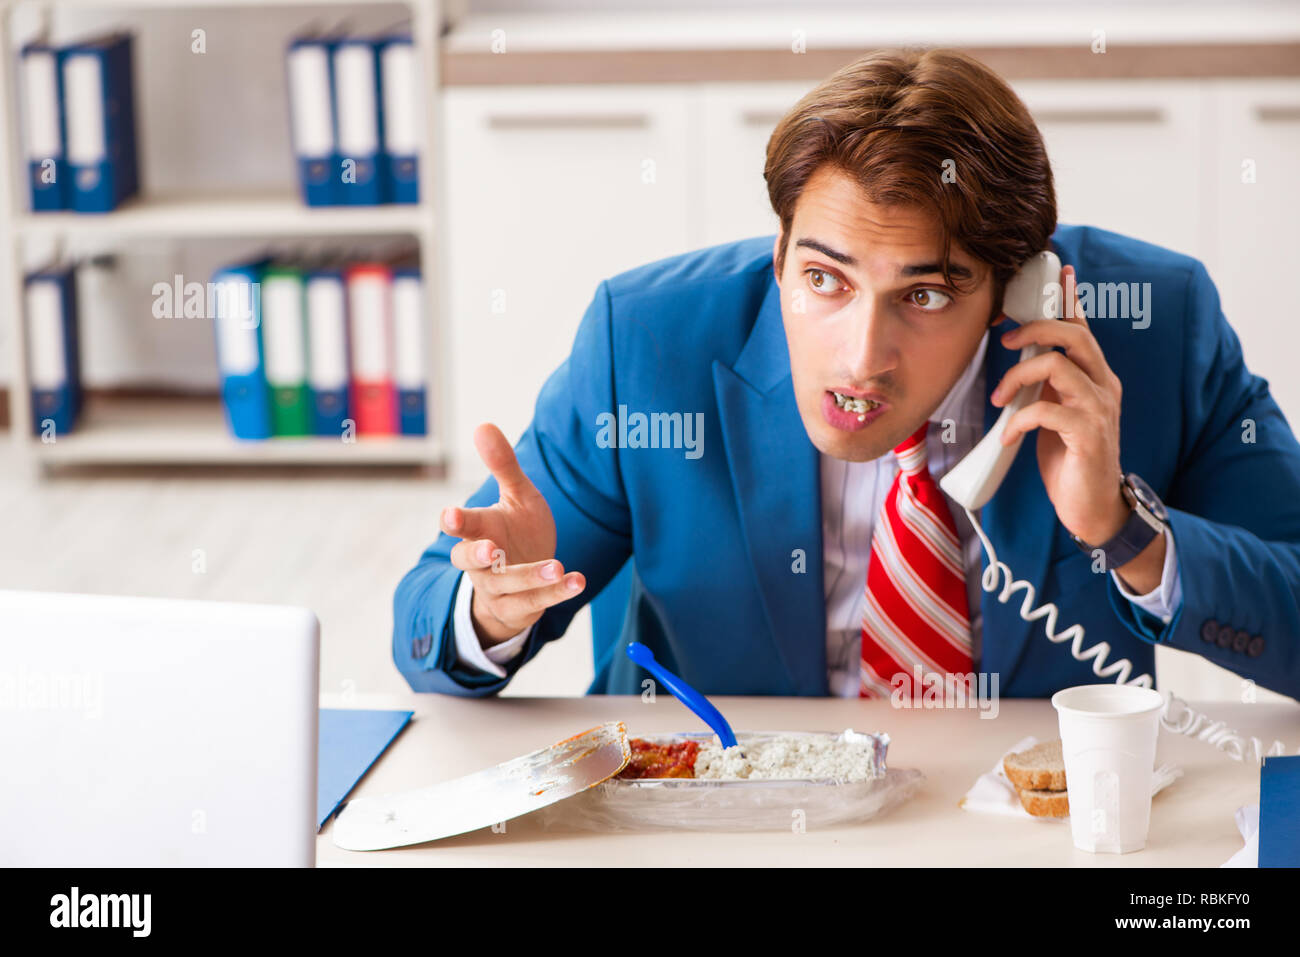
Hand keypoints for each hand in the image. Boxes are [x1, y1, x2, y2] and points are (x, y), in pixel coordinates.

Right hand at [441, 423, 584, 643]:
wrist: (525, 578)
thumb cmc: (515, 529)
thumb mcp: (515, 495)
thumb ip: (502, 465)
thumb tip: (483, 425)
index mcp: (477, 530)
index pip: (459, 526)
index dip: (454, 521)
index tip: (450, 515)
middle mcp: (480, 563)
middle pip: (468, 561)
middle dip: (478, 556)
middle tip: (492, 550)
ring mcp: (497, 589)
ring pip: (507, 585)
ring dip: (530, 576)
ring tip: (556, 567)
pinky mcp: (518, 608)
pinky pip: (535, 603)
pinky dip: (557, 593)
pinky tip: (578, 580)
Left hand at [990, 264, 1128, 546]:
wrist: (1091, 507)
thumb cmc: (1069, 458)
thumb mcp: (1055, 410)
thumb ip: (1047, 383)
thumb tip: (1024, 354)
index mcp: (1096, 376)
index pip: (1083, 327)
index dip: (1068, 299)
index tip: (1056, 273)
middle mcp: (1103, 386)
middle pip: (1074, 335)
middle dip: (1035, 329)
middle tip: (1006, 342)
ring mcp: (1099, 410)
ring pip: (1059, 367)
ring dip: (1018, 377)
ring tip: (999, 400)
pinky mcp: (1089, 437)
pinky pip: (1047, 411)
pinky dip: (1019, 419)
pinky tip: (1009, 434)